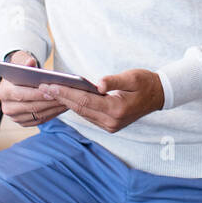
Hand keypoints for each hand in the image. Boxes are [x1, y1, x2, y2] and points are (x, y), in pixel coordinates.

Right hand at [0, 50, 67, 127]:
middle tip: (64, 97)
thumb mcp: (20, 60)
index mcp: (3, 92)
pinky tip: (63, 106)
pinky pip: (41, 120)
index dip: (36, 94)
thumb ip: (24, 60)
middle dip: (48, 102)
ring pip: (37, 115)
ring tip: (67, 101)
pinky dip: (53, 113)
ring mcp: (15, 117)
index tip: (51, 91)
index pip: (20, 95)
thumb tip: (30, 62)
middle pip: (30, 107)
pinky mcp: (24, 122)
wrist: (18, 81)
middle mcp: (7, 107)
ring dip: (53, 108)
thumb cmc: (21, 69)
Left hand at [42, 68, 164, 133]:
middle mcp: (111, 121)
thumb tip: (99, 84)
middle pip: (80, 108)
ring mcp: (110, 125)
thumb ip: (114, 80)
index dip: (66, 93)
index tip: (50, 85)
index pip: (85, 101)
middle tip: (43, 87)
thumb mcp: (132, 77)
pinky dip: (76, 106)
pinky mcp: (109, 125)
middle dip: (61, 97)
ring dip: (66, 102)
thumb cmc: (145, 82)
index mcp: (117, 109)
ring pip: (82, 113)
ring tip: (50, 91)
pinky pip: (88, 115)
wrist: (158, 96)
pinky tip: (65, 97)